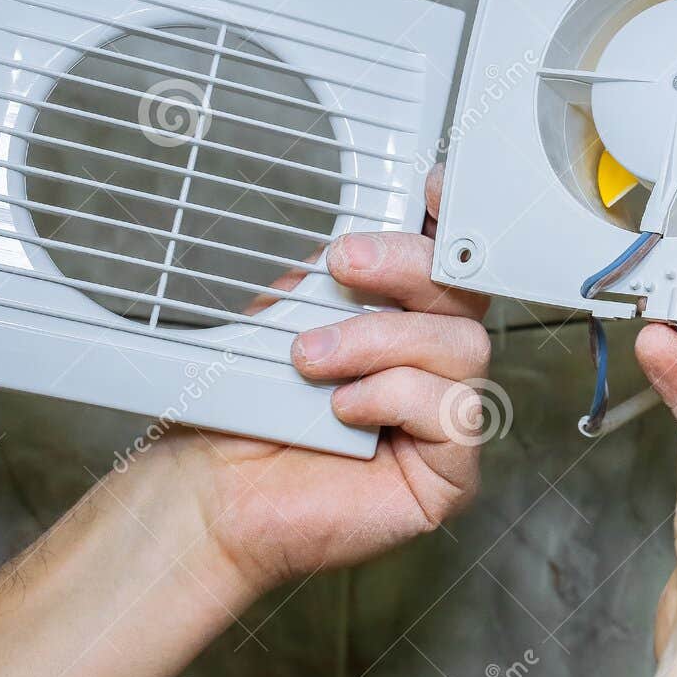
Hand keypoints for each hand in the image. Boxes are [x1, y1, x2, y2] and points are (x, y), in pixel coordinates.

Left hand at [155, 165, 490, 600]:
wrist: (209, 488)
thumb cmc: (246, 411)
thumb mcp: (289, 316)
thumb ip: (338, 278)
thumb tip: (368, 233)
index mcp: (401, 320)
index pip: (450, 263)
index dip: (454, 220)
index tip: (430, 188)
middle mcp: (431, 365)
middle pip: (467, 294)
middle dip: (406, 267)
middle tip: (342, 265)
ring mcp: (445, 419)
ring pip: (464, 348)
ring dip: (380, 341)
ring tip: (313, 360)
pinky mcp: (449, 473)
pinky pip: (455, 411)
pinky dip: (394, 396)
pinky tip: (344, 410)